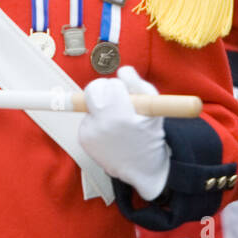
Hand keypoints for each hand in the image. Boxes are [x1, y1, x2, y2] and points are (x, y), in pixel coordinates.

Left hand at [79, 66, 169, 200]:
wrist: (142, 167)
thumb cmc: (149, 133)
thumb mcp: (153, 107)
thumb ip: (138, 84)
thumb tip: (123, 70)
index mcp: (120, 115)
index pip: (112, 84)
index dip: (121, 88)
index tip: (127, 96)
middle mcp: (102, 125)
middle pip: (92, 90)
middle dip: (103, 90)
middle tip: (115, 101)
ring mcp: (90, 133)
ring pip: (90, 104)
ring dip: (101, 107)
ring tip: (117, 122)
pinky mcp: (84, 139)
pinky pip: (87, 118)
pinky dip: (97, 120)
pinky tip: (110, 131)